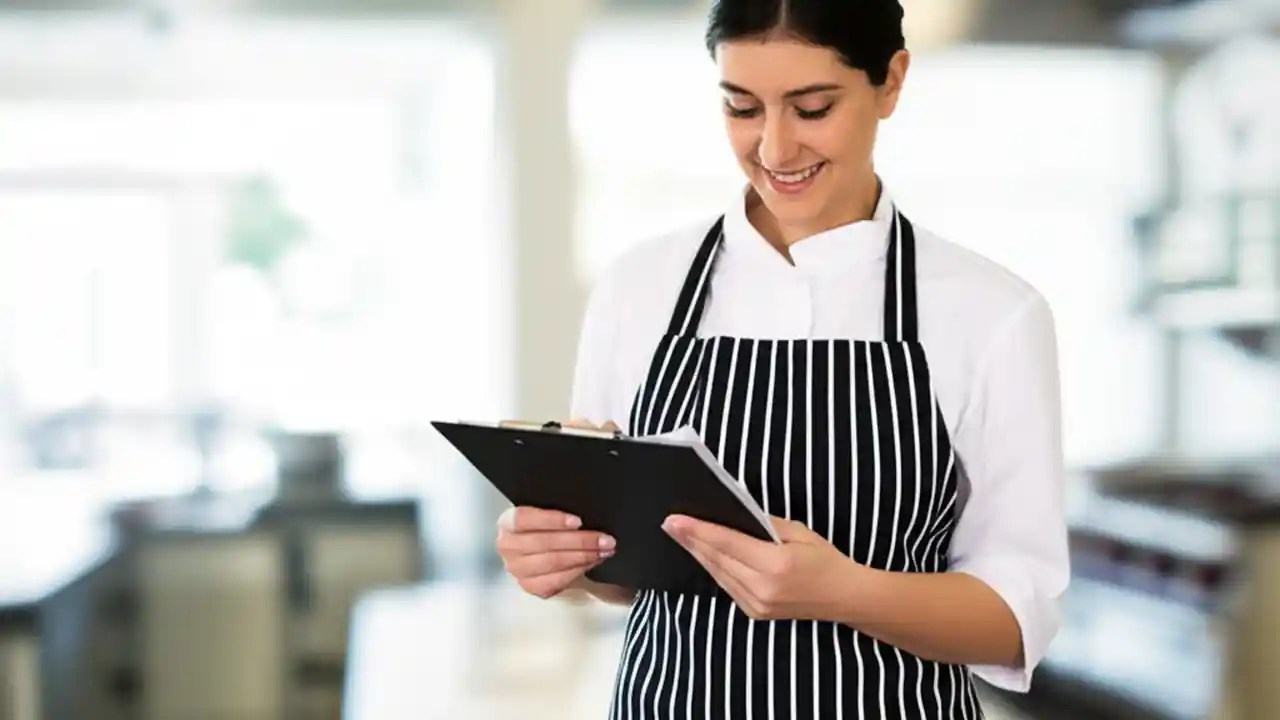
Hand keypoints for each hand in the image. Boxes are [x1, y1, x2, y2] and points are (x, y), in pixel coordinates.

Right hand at [495, 419, 623, 600]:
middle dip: (577, 542)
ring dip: (583, 556)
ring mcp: (517, 568)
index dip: (549, 520)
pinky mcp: (532, 587)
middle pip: (539, 545)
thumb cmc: (573, 506)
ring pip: (551, 565)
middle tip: (606, 537)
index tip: (577, 520)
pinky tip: (594, 561)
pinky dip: (577, 572)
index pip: (521, 518)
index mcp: (510, 516)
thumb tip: (576, 427)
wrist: (575, 541)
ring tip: (606, 547)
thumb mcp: (577, 471)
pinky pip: (554, 584)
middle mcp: (507, 543)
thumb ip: (578, 441)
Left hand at [662, 514, 865, 621]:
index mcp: (775, 565)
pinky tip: (704, 555)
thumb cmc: (825, 559)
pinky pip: (726, 587)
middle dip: (691, 540)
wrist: (845, 597)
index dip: (698, 531)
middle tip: (669, 524)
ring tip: (681, 535)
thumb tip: (732, 514)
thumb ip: (764, 524)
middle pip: (716, 560)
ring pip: (717, 575)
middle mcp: (762, 588)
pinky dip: (713, 569)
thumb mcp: (799, 531)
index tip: (674, 520)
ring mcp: (757, 605)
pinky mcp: (754, 613)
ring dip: (698, 554)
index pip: (726, 543)